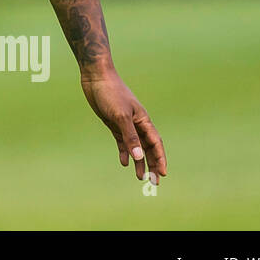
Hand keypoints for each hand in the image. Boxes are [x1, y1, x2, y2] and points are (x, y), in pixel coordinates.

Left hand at [80, 66, 166, 183]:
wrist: (96, 78)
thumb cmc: (111, 93)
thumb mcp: (121, 116)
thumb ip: (130, 137)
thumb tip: (139, 156)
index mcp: (143, 120)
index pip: (155, 143)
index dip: (160, 159)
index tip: (163, 173)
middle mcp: (137, 124)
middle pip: (147, 148)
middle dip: (151, 164)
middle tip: (153, 181)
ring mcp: (125, 124)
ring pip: (135, 147)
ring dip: (138, 161)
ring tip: (139, 176)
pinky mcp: (113, 123)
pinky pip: (122, 141)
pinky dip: (124, 152)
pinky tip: (124, 162)